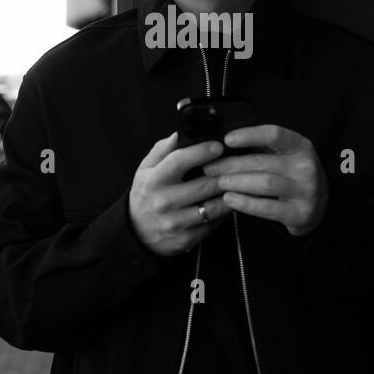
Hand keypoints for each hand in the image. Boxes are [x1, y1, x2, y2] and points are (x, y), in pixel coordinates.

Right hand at [128, 132, 232, 255]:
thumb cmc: (145, 196)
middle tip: (236, 164)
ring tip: (237, 183)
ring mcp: (176, 222)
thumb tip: (178, 134)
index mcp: (154, 181)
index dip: (202, 151)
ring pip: (214, 206)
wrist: (136, 233)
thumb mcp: (145, 170)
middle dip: (224, 173)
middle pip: (204, 185)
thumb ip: (161, 150)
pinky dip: (224, 211)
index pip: (179, 161)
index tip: (218, 145)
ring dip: (229, 193)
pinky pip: (214, 223)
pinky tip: (227, 202)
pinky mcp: (187, 239)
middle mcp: (164, 202)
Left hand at [202, 125, 328, 237]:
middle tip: (211, 168)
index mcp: (301, 146)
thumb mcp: (284, 156)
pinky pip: (267, 207)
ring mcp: (306, 191)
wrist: (317, 206)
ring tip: (219, 182)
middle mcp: (306, 166)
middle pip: (263, 162)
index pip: (274, 134)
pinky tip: (230, 199)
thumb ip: (261, 148)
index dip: (249, 135)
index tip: (227, 140)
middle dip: (232, 164)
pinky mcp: (300, 213)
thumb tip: (225, 145)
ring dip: (237, 183)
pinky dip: (245, 203)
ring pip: (265, 183)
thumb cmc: (292, 176)